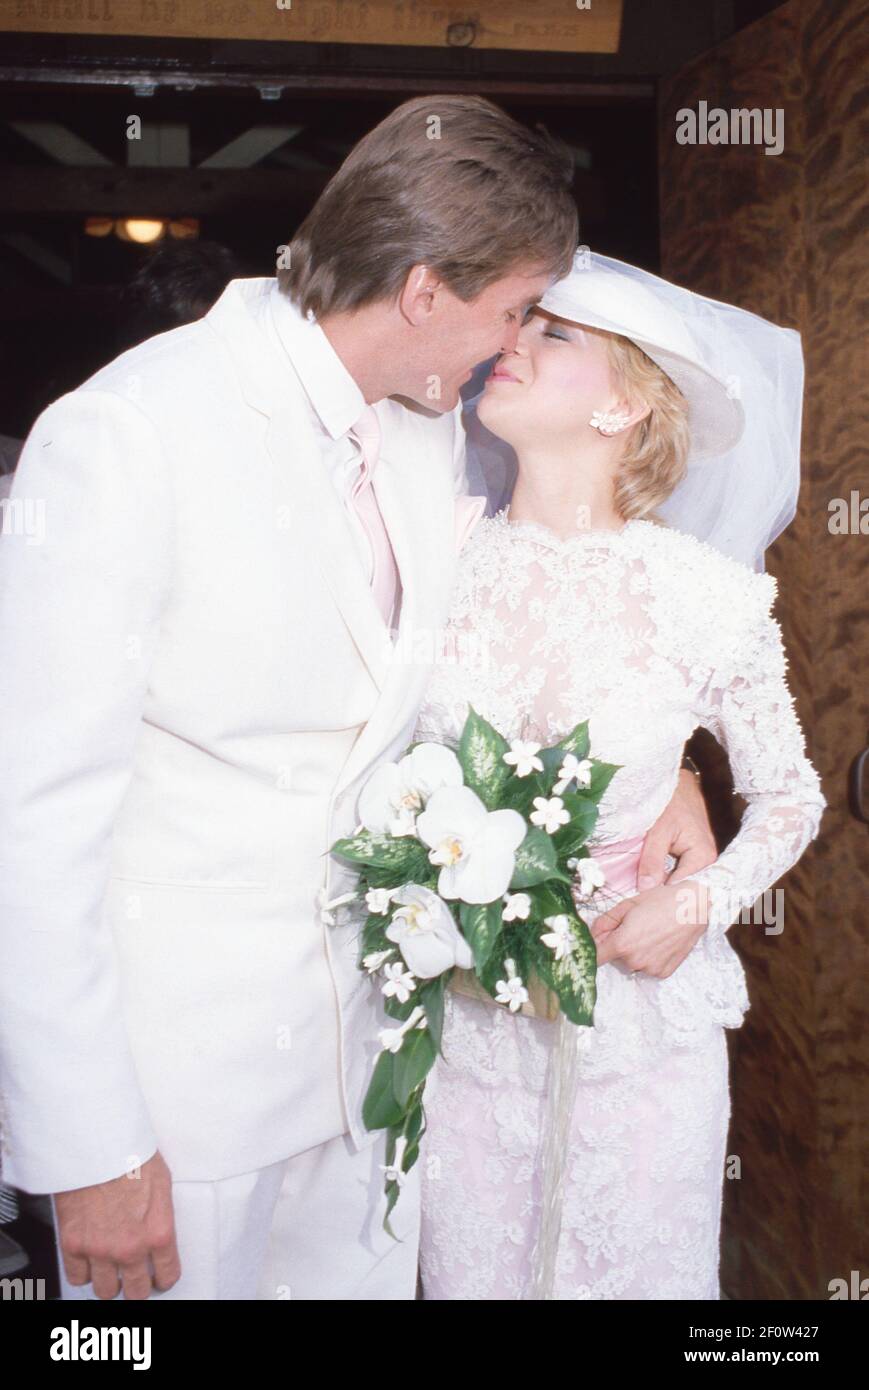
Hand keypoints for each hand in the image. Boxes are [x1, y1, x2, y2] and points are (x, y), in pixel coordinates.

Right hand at [54, 1150, 179, 1299]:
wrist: (96, 1143)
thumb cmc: (130, 1154)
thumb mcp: (163, 1183)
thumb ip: (161, 1214)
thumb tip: (161, 1228)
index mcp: (159, 1232)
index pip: (167, 1275)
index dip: (163, 1278)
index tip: (159, 1277)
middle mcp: (131, 1248)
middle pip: (136, 1292)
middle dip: (137, 1286)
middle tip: (135, 1277)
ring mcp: (100, 1250)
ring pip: (106, 1291)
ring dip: (110, 1282)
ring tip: (111, 1270)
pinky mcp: (73, 1245)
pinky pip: (77, 1278)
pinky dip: (83, 1273)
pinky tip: (89, 1261)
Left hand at [591, 879, 709, 977]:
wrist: (695, 907)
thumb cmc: (661, 901)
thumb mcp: (628, 904)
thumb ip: (605, 921)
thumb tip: (591, 934)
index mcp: (622, 944)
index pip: (596, 958)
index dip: (594, 948)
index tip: (598, 942)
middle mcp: (635, 961)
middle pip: (615, 959)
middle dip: (618, 945)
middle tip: (633, 927)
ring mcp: (651, 969)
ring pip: (632, 963)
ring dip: (635, 952)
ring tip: (650, 933)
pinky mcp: (664, 972)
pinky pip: (648, 967)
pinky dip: (650, 957)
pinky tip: (660, 942)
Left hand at [636, 768, 715, 890]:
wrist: (676, 779)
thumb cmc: (669, 800)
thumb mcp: (657, 830)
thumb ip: (653, 860)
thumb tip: (646, 889)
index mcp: (703, 856)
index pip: (683, 888)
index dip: (661, 896)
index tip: (642, 903)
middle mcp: (707, 860)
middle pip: (682, 884)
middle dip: (662, 892)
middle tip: (638, 900)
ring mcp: (700, 856)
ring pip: (678, 877)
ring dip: (662, 882)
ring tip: (641, 893)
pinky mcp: (691, 852)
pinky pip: (678, 868)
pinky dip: (664, 873)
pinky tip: (649, 879)